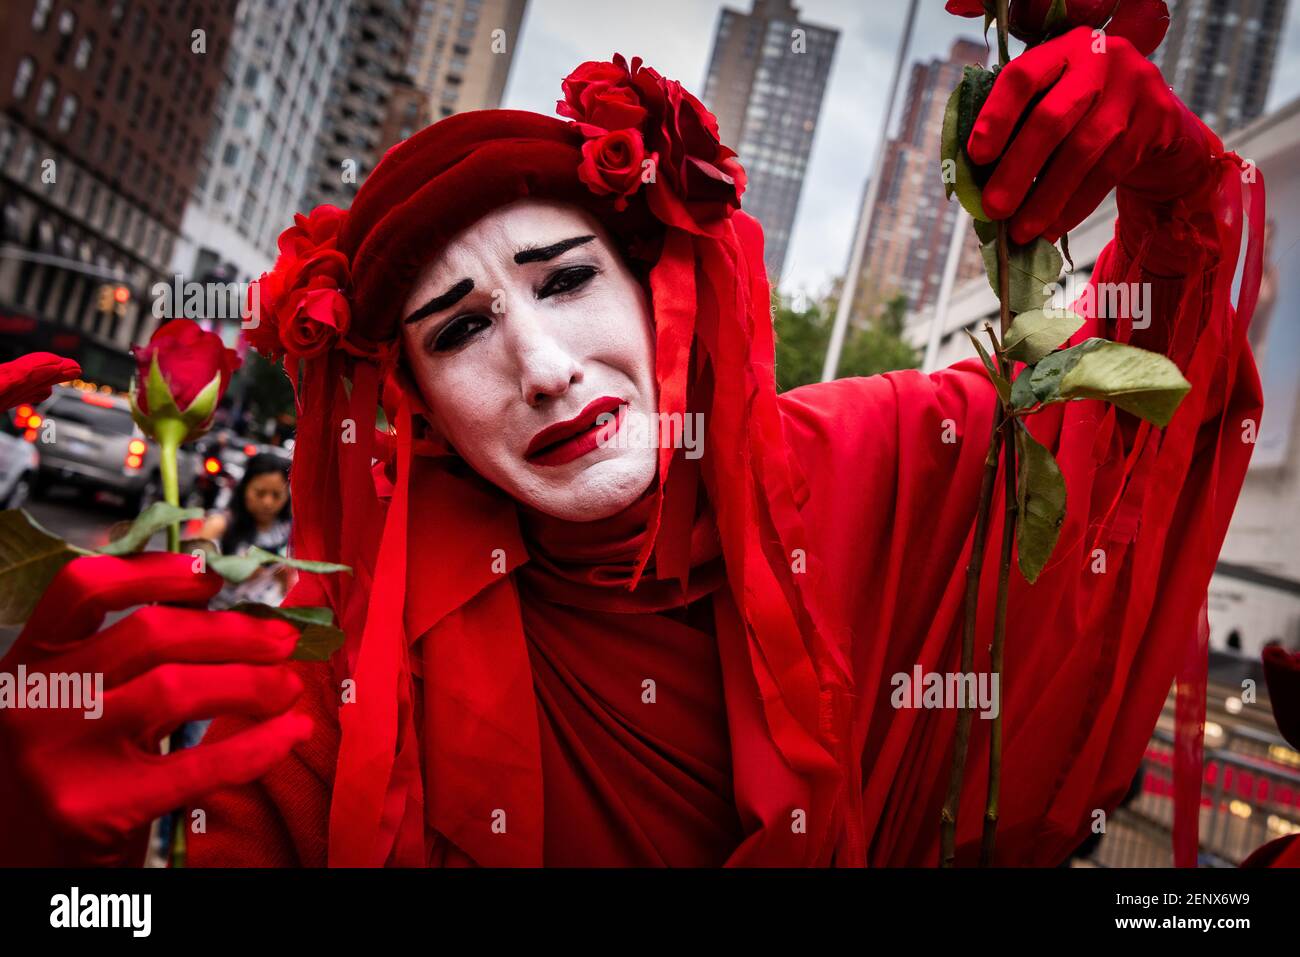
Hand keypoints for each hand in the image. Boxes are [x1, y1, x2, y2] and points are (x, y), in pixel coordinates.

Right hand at [0, 552, 312, 865]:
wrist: (24, 863)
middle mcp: (35, 700)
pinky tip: (289, 734)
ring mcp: (60, 755)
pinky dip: (256, 747)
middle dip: (233, 633)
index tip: (212, 579)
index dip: (154, 572)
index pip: (83, 587)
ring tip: (288, 688)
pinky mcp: (94, 808)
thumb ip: (122, 657)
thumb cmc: (69, 772)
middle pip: (150, 634)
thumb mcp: (71, 702)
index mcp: (27, 662)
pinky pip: (197, 765)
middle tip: (284, 641)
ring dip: (251, 684)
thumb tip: (228, 612)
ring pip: (176, 689)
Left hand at [966, 26, 1217, 245]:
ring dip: (1045, 199)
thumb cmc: (1087, 115)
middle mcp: (1102, 59)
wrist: (1157, 121)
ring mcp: (1135, 87)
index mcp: (1064, 48)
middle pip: (1052, 118)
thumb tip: (975, 179)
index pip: (1023, 76)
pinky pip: (1108, 173)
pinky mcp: (1158, 120)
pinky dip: (1075, 206)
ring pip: (1081, 152)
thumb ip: (1021, 124)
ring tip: (1020, 231)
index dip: (996, 117)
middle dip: (1017, 170)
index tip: (976, 157)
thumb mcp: (1056, 101)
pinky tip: (1052, 227)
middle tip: (993, 210)